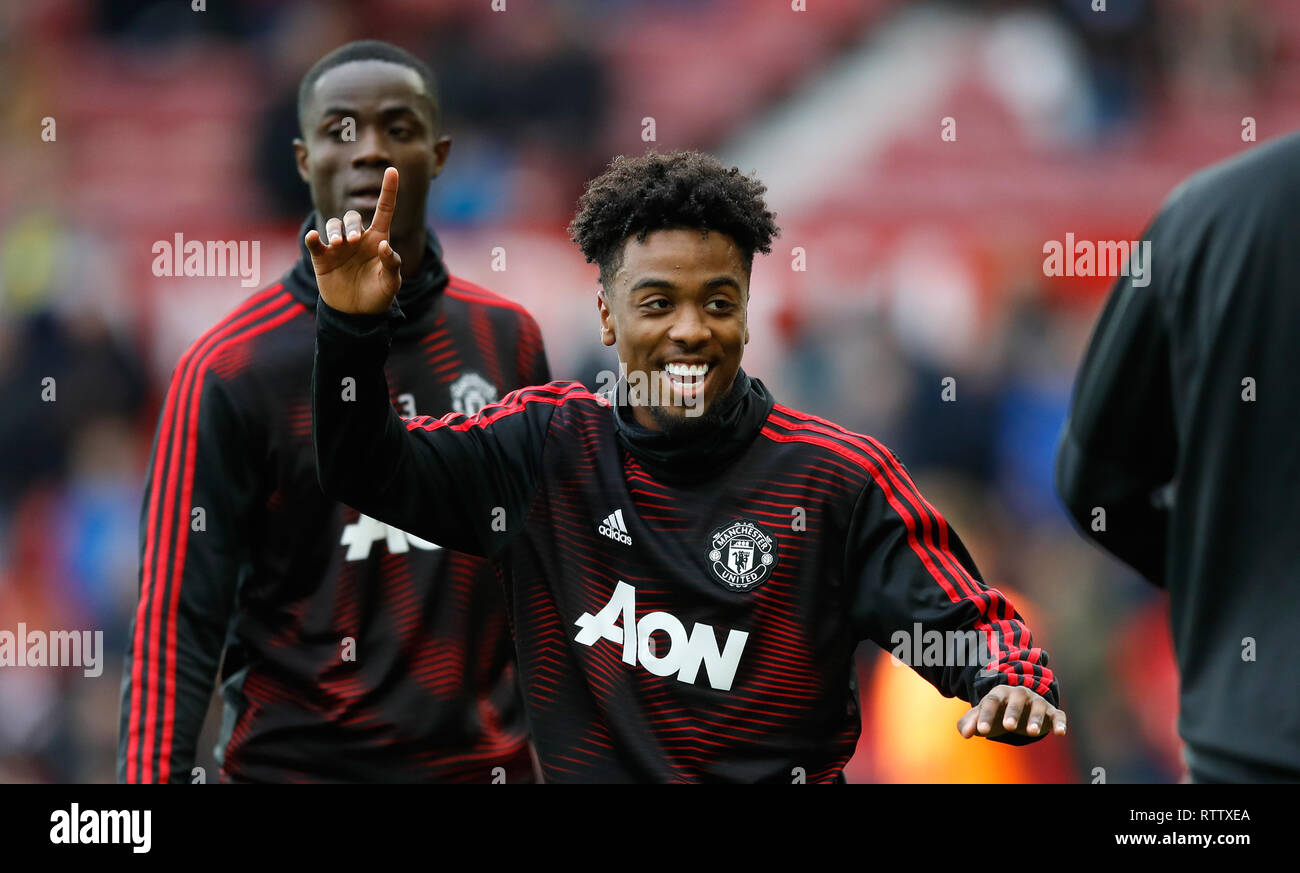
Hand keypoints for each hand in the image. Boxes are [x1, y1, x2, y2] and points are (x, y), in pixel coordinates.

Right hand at [305, 166, 401, 314]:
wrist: (357, 314)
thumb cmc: (378, 295)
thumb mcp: (391, 283)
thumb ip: (391, 265)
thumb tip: (384, 246)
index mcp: (378, 239)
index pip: (384, 210)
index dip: (388, 190)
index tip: (392, 170)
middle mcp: (358, 238)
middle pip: (352, 218)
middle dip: (352, 225)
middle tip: (354, 241)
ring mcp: (338, 247)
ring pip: (334, 226)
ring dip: (336, 231)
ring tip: (338, 244)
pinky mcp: (322, 257)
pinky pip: (314, 242)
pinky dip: (312, 238)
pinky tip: (314, 238)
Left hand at [957, 685, 1066, 739]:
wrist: (1017, 711)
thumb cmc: (996, 714)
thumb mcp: (981, 718)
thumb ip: (969, 723)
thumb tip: (965, 733)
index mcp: (999, 693)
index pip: (991, 702)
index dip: (986, 716)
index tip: (981, 731)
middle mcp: (1018, 694)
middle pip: (1015, 699)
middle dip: (1012, 712)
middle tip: (1008, 727)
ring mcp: (1036, 701)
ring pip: (1037, 706)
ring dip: (1035, 718)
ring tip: (1031, 733)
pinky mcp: (1050, 712)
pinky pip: (1057, 715)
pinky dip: (1059, 722)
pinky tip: (1060, 733)